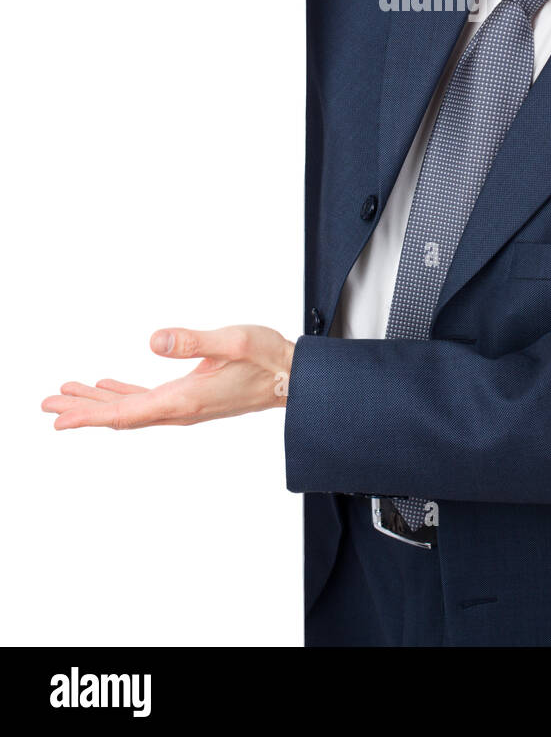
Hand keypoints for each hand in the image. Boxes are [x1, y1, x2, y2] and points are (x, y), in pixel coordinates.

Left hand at [41, 325, 294, 429]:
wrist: (296, 379)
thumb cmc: (269, 358)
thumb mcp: (232, 340)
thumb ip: (192, 341)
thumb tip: (153, 341)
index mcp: (184, 400)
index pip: (125, 413)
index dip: (89, 414)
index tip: (59, 416)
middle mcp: (180, 410)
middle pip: (121, 415)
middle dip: (83, 409)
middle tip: (48, 404)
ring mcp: (186, 406)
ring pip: (131, 409)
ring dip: (99, 402)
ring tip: (68, 394)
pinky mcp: (192, 398)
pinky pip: (147, 403)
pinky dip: (122, 396)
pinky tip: (110, 385)